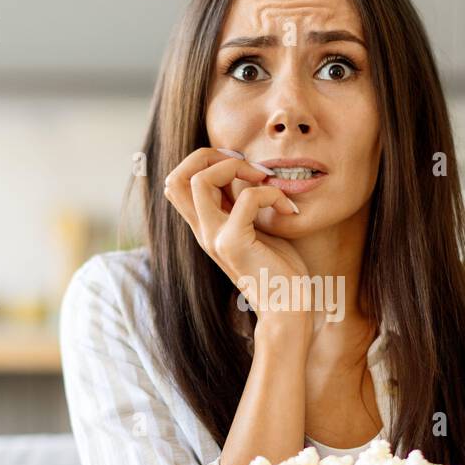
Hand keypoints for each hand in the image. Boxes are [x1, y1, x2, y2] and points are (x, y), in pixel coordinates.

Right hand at [162, 147, 309, 323]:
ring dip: (236, 167)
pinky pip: (247, 198)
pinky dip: (272, 193)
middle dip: (211, 155)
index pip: (177, 182)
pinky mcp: (234, 244)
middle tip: (249, 168)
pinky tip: (289, 210)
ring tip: (265, 181)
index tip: (242, 167)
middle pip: (176, 176)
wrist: (287, 309)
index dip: (203, 161)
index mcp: (205, 226)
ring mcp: (215, 238)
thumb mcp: (256, 228)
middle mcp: (203, 231)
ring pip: (199, 180)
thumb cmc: (279, 270)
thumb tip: (249, 171)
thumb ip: (243, 203)